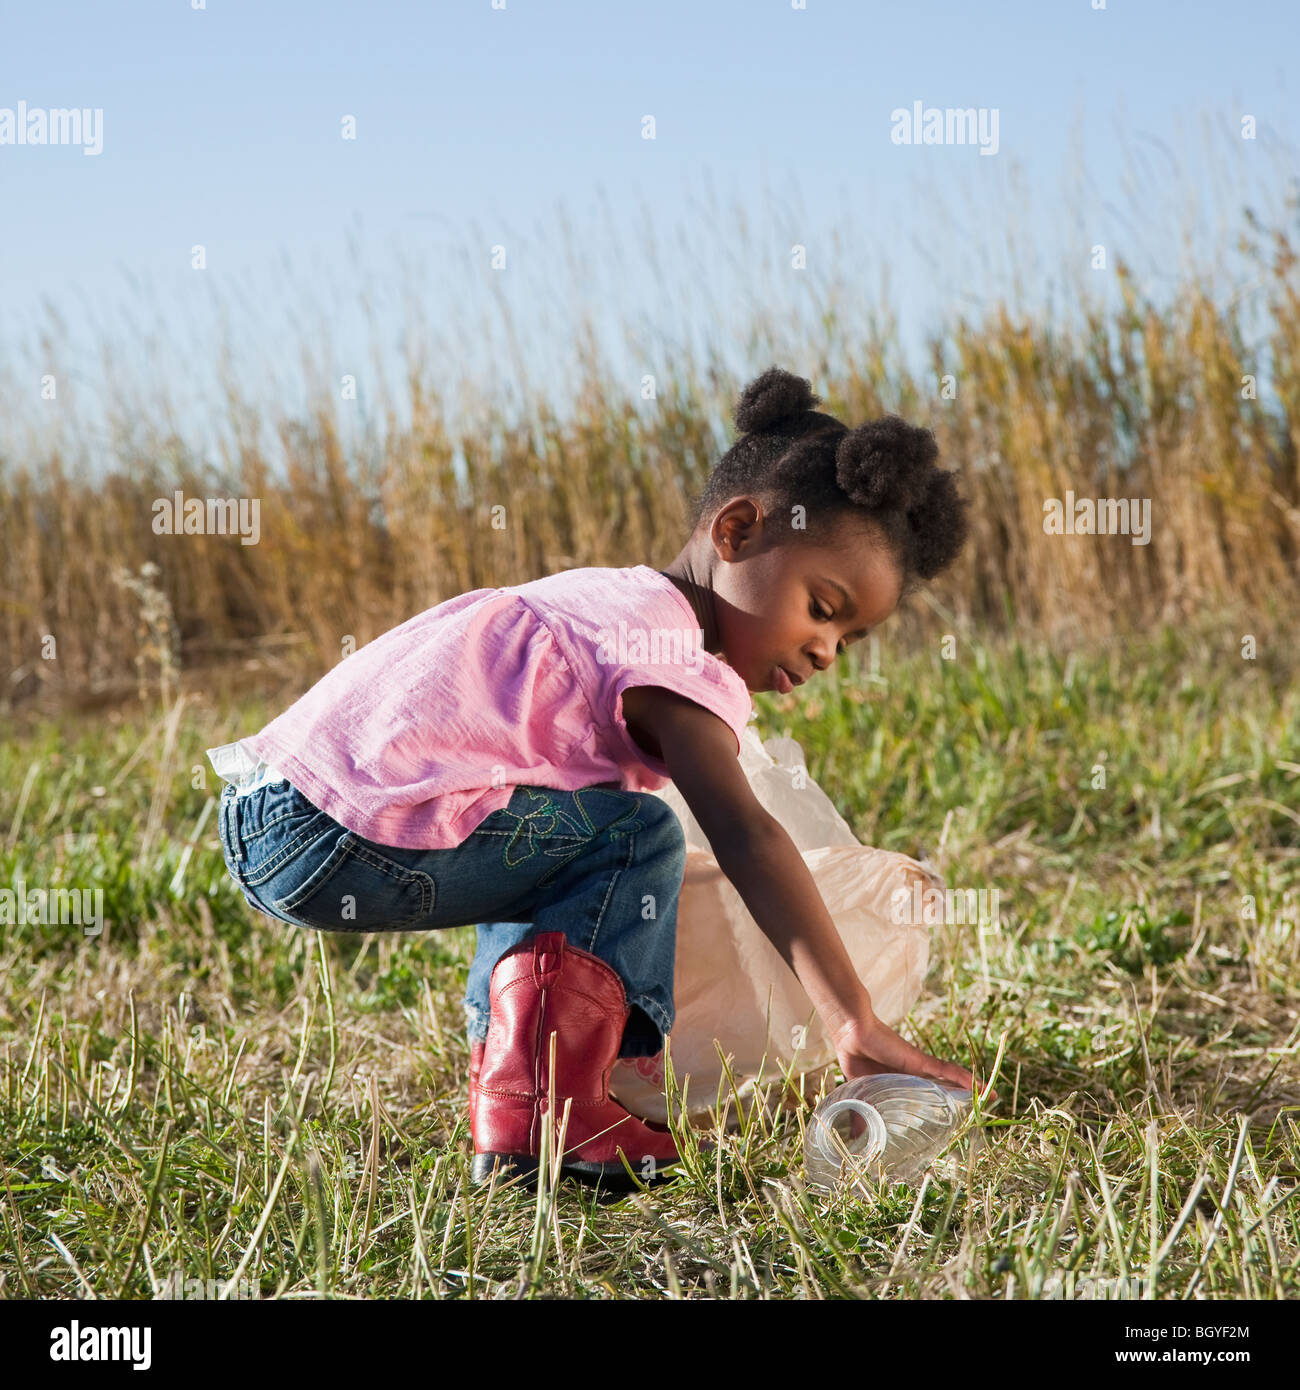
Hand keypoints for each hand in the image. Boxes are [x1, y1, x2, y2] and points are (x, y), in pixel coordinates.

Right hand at [831, 1013, 996, 1101]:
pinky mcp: (920, 1060)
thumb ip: (864, 1115)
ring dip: (972, 1088)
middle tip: (981, 1107)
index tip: (954, 1116)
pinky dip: (964, 1078)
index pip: (928, 1096)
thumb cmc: (856, 1058)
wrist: (851, 1035)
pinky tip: (980, 1086)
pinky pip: (947, 1070)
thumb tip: (855, 1138)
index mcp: (903, 1084)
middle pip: (946, 1088)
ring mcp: (920, 1068)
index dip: (942, 1105)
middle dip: (963, 1097)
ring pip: (952, 1080)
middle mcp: (916, 1077)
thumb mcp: (862, 1093)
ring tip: (992, 1096)